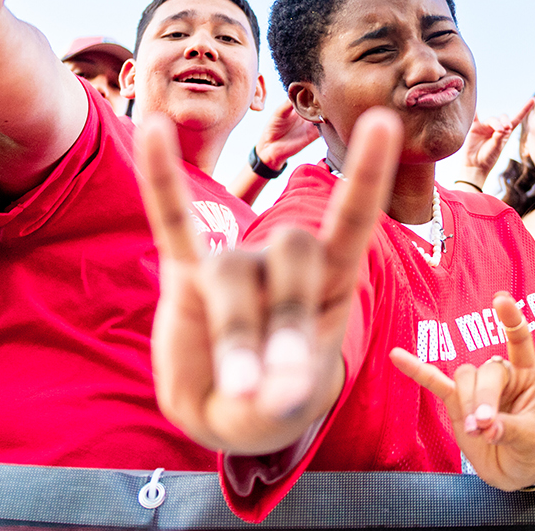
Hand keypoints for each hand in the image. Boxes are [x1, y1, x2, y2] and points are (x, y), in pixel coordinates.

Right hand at [137, 107, 400, 453]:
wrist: (227, 412)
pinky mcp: (185, 275)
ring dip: (237, 333)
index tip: (382, 121)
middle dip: (289, 316)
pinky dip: (162, 180)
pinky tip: (152, 130)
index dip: (366, 174)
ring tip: (241, 390)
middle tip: (282, 386)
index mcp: (330, 281)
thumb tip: (272, 389)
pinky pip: (172, 222)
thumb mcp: (288, 406)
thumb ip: (283, 395)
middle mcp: (283, 263)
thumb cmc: (275, 400)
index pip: (353, 219)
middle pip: (292, 249)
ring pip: (233, 271)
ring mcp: (234, 266)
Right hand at [390, 292, 534, 490]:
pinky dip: (417, 370)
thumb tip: (488, 428)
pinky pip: (434, 382)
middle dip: (484, 399)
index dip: (511, 319)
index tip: (500, 300)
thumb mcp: (530, 440)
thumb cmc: (528, 447)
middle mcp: (500, 373)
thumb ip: (509, 430)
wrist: (513, 465)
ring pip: (463, 379)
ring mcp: (475, 385)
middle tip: (485, 427)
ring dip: (468, 404)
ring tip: (476, 432)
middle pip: (485, 371)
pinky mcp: (454, 400)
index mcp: (526, 373)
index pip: (519, 340)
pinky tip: (397, 357)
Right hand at [454, 99, 533, 187]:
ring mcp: (485, 127)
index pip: (517, 118)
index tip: (533, 99)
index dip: (525, 109)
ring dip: (496, 123)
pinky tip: (475, 106)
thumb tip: (502, 128)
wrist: (475, 165)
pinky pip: (475, 117)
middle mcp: (496, 128)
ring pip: (492, 119)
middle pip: (503, 118)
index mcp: (505, 133)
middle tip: (506, 128)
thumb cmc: (488, 158)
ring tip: (499, 131)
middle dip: (506, 121)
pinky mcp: (475, 127)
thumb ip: (499, 138)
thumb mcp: (497, 148)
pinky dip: (475, 111)